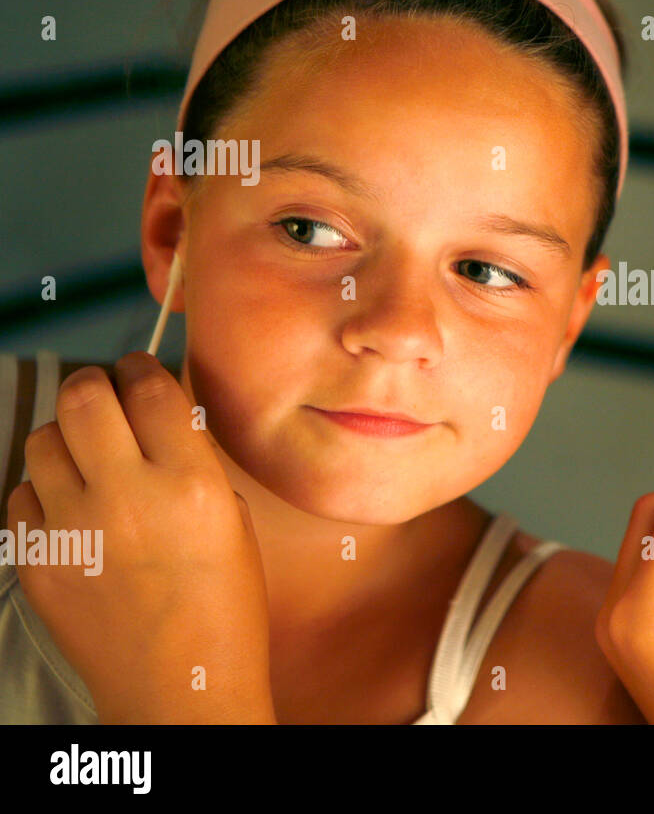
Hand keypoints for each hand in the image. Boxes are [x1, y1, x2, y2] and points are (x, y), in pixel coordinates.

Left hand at [5, 351, 275, 722]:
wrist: (182, 686)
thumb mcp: (233, 521)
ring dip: (63, 437)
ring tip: (85, 457)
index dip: (141, 366)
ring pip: (41, 441)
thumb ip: (193, 464)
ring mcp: (76, 531)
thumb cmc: (225, 606)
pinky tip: (70, 510)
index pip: (150, 388)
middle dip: (93, 384)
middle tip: (104, 394)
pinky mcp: (38, 564)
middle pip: (83, 398)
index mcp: (192, 483)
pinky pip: (20, 497)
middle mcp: (129, 498)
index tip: (138, 367)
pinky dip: (42, 493)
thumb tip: (158, 418)